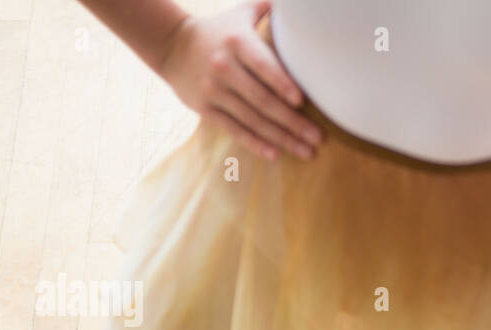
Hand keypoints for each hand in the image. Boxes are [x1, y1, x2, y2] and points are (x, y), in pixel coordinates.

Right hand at [157, 1, 322, 160]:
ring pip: (253, 119)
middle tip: (318, 138)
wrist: (172, 45)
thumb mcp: (240, 14)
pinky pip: (234, 129)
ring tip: (307, 151)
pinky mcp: (205, 108)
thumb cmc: (219, 31)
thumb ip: (268, 8)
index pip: (263, 66)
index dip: (282, 84)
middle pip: (263, 100)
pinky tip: (275, 154)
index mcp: (237, 43)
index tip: (302, 102)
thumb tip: (302, 5)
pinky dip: (255, 143)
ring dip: (282, 138)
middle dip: (293, 122)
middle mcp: (224, 67)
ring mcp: (213, 90)